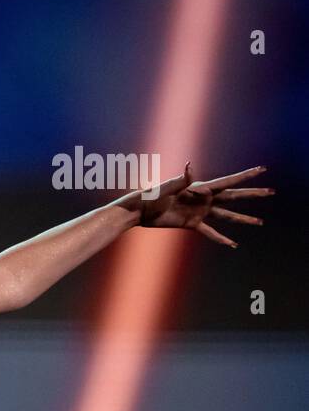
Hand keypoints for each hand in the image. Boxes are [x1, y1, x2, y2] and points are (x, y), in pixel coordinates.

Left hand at [133, 162, 271, 247]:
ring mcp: (199, 212)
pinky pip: (210, 232)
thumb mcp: (167, 187)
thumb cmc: (150, 195)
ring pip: (227, 215)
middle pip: (233, 197)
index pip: (228, 181)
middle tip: (271, 192)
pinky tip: (232, 244)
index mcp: (200, 187)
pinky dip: (221, 239)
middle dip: (252, 194)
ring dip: (243, 219)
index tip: (262, 169)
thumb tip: (189, 166)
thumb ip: (181, 180)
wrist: (139, 210)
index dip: (246, 175)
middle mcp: (204, 199)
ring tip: (259, 222)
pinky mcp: (191, 224)